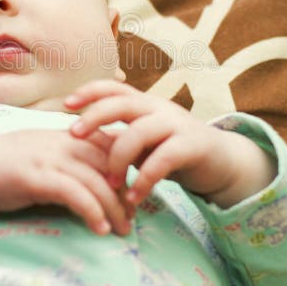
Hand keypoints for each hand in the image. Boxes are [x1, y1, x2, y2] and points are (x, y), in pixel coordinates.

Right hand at [0, 129, 131, 235]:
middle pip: (110, 164)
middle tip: (133, 215)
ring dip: (115, 208)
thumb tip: (92, 170)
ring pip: (97, 181)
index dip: (128, 167)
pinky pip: (75, 194)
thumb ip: (66, 153)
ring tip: (123, 229)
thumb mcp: (41, 149)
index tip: (134, 190)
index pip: (111, 145)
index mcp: (66, 134)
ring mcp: (50, 158)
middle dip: (127, 191)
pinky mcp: (37, 178)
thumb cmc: (3, 162)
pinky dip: (92, 212)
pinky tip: (100, 228)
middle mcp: (63, 142)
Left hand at [65, 80, 276, 208]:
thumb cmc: (172, 151)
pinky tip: (134, 197)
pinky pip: (163, 159)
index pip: (113, 88)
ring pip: (140, 132)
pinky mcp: (192, 145)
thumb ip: (117, 139)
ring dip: (119, 159)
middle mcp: (159, 108)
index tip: (65, 104)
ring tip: (111, 183)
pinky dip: (145, 180)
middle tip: (74, 136)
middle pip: (122, 102)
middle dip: (94, 116)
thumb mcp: (142, 142)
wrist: (221, 162)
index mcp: (144, 104)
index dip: (89, 92)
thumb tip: (77, 142)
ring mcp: (177, 124)